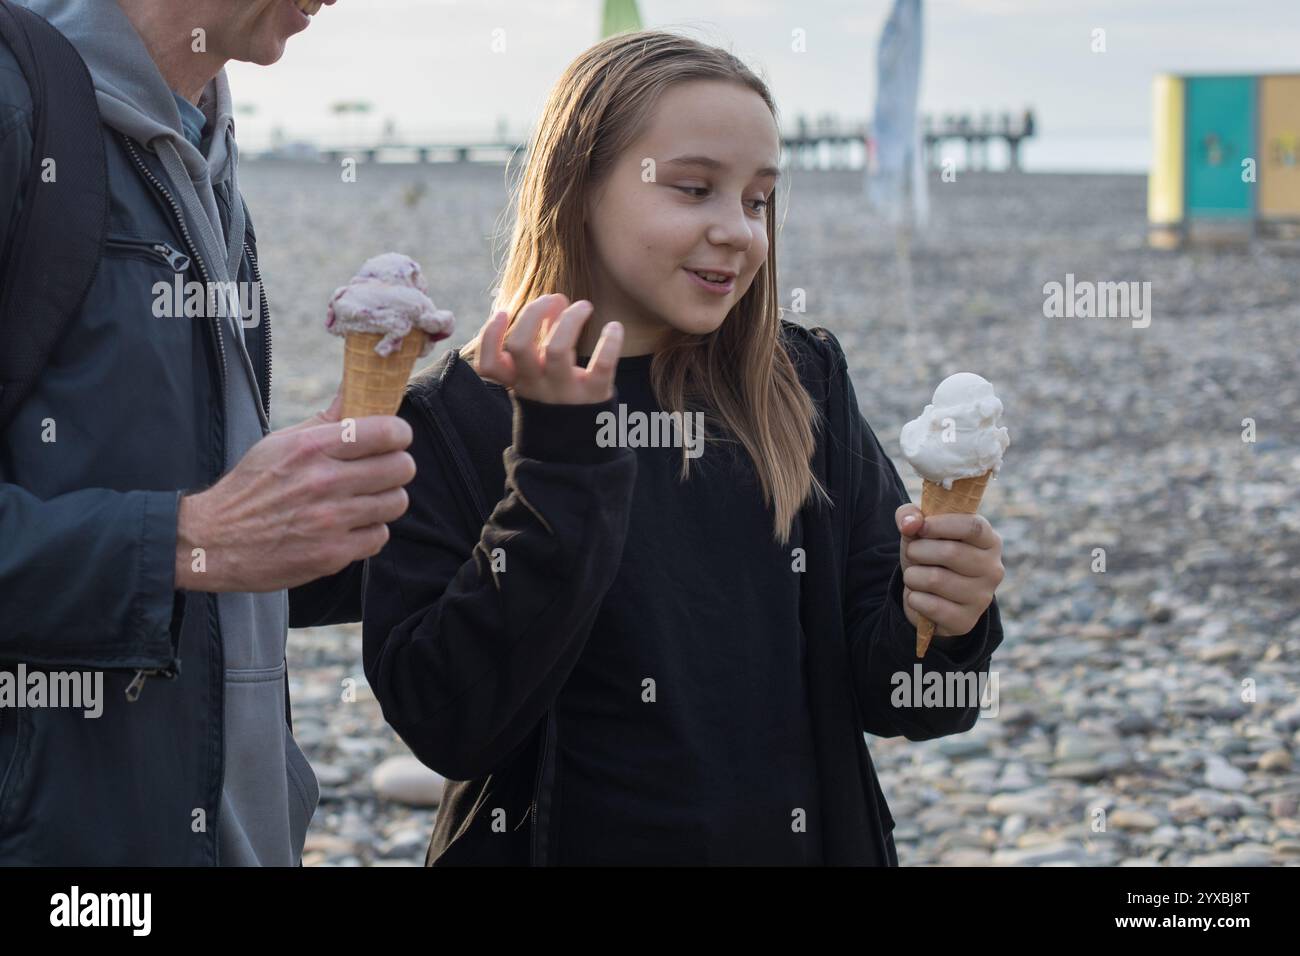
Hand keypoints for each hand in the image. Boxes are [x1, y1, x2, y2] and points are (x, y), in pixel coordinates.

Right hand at [175, 401, 416, 593]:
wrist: (213, 540)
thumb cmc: (251, 487)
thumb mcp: (281, 442)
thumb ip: (326, 419)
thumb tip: (358, 387)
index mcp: (311, 448)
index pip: (386, 431)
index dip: (399, 434)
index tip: (394, 439)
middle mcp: (323, 482)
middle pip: (402, 467)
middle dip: (397, 467)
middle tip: (382, 471)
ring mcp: (330, 521)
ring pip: (396, 502)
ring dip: (385, 500)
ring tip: (365, 499)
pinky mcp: (332, 554)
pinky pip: (380, 536)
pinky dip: (369, 531)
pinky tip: (350, 526)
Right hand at [473, 293, 622, 403]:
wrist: (580, 441)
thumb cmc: (557, 393)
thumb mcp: (539, 371)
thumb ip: (541, 336)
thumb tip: (554, 300)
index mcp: (517, 381)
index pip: (490, 363)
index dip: (490, 335)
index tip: (504, 312)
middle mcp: (535, 386)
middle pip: (520, 345)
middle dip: (532, 313)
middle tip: (551, 298)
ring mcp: (564, 392)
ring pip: (557, 350)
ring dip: (570, 319)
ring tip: (584, 306)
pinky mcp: (594, 394)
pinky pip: (602, 366)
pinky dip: (610, 342)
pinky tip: (614, 327)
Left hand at [895, 505, 1003, 637]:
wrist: (929, 598)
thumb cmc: (929, 555)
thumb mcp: (919, 531)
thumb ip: (910, 516)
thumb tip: (909, 523)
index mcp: (989, 540)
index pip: (973, 526)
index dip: (941, 525)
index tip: (920, 527)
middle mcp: (993, 569)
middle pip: (951, 553)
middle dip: (919, 551)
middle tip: (912, 553)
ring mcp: (982, 598)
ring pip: (936, 579)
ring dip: (913, 575)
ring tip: (915, 576)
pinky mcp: (966, 621)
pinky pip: (930, 606)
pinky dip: (914, 599)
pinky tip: (919, 597)